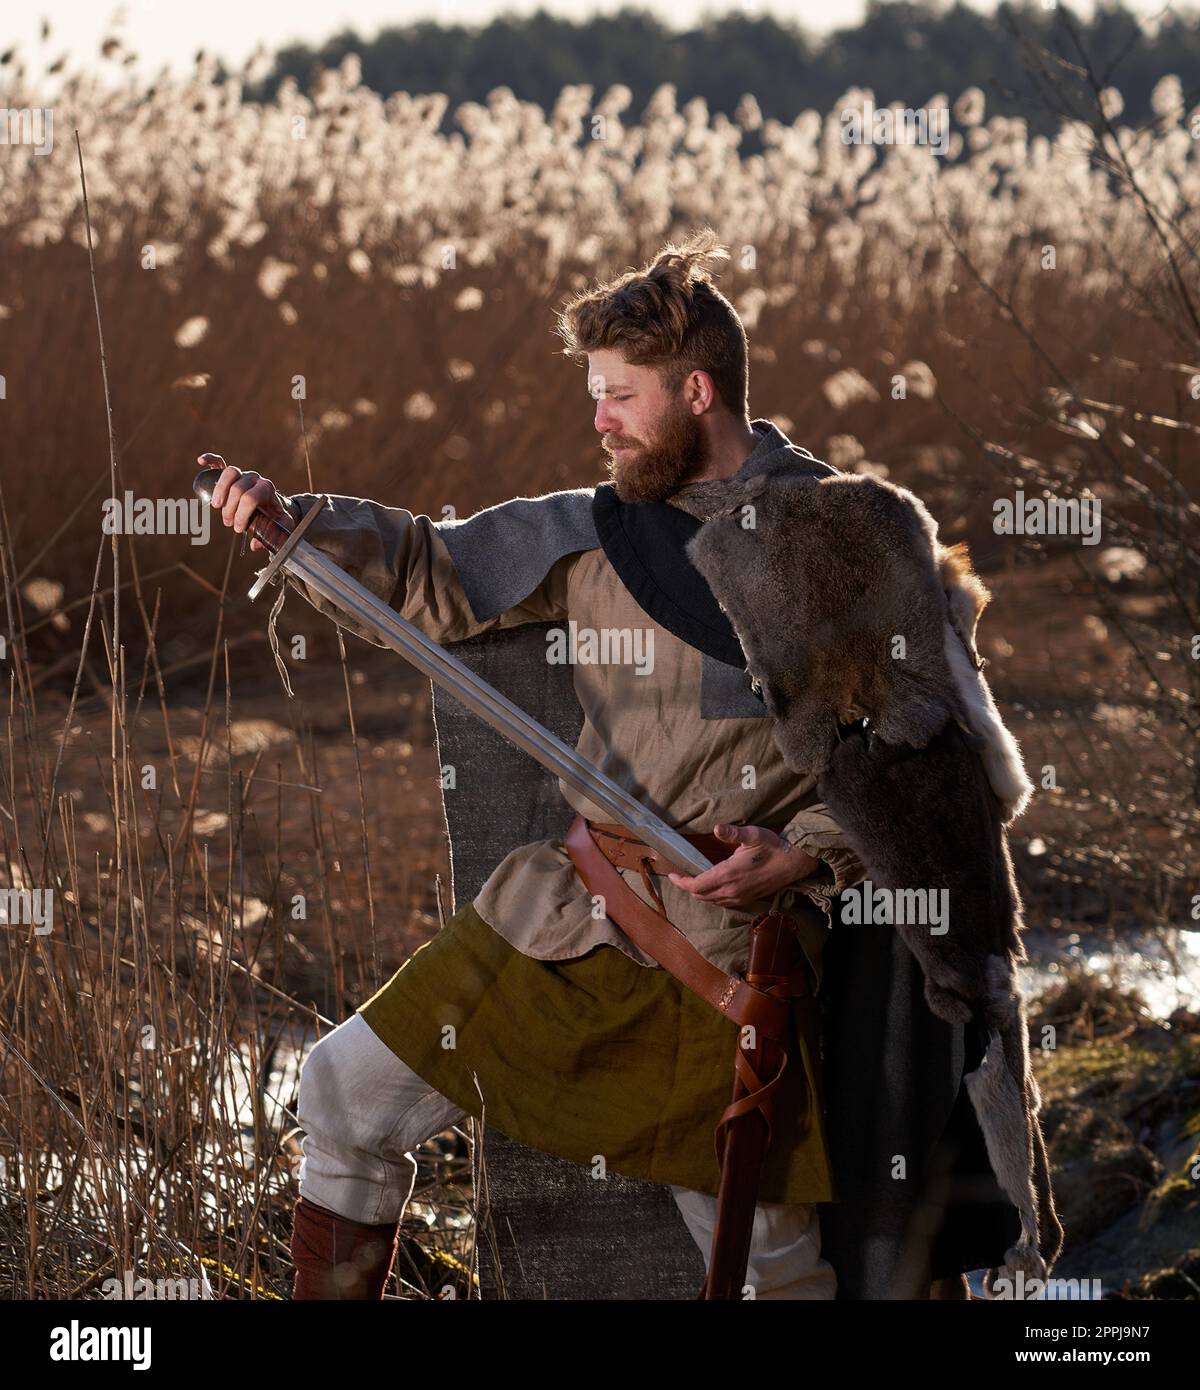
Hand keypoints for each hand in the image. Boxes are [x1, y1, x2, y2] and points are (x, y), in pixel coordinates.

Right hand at [200, 454, 291, 551]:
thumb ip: (272, 535)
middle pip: (238, 488)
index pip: (251, 498)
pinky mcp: (233, 475)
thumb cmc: (275, 516)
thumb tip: (255, 544)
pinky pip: (220, 462)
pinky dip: (211, 460)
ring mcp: (243, 474)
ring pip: (229, 473)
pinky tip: (201, 461)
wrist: (274, 506)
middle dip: (230, 509)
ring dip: (220, 490)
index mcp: (267, 489)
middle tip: (228, 523)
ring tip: (216, 506)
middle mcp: (255, 478)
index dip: (241, 514)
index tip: (237, 529)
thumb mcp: (280, 527)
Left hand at [667, 823, 822, 907]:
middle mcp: (731, 890)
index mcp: (728, 875)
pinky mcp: (747, 899)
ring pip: (711, 901)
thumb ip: (733, 833)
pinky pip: (722, 903)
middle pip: (700, 896)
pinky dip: (712, 897)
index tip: (672, 875)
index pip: (696, 885)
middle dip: (687, 887)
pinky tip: (712, 887)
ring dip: (699, 893)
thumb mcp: (753, 834)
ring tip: (693, 881)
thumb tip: (716, 828)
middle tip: (680, 876)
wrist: (794, 863)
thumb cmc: (773, 846)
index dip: (681, 882)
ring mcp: (740, 897)